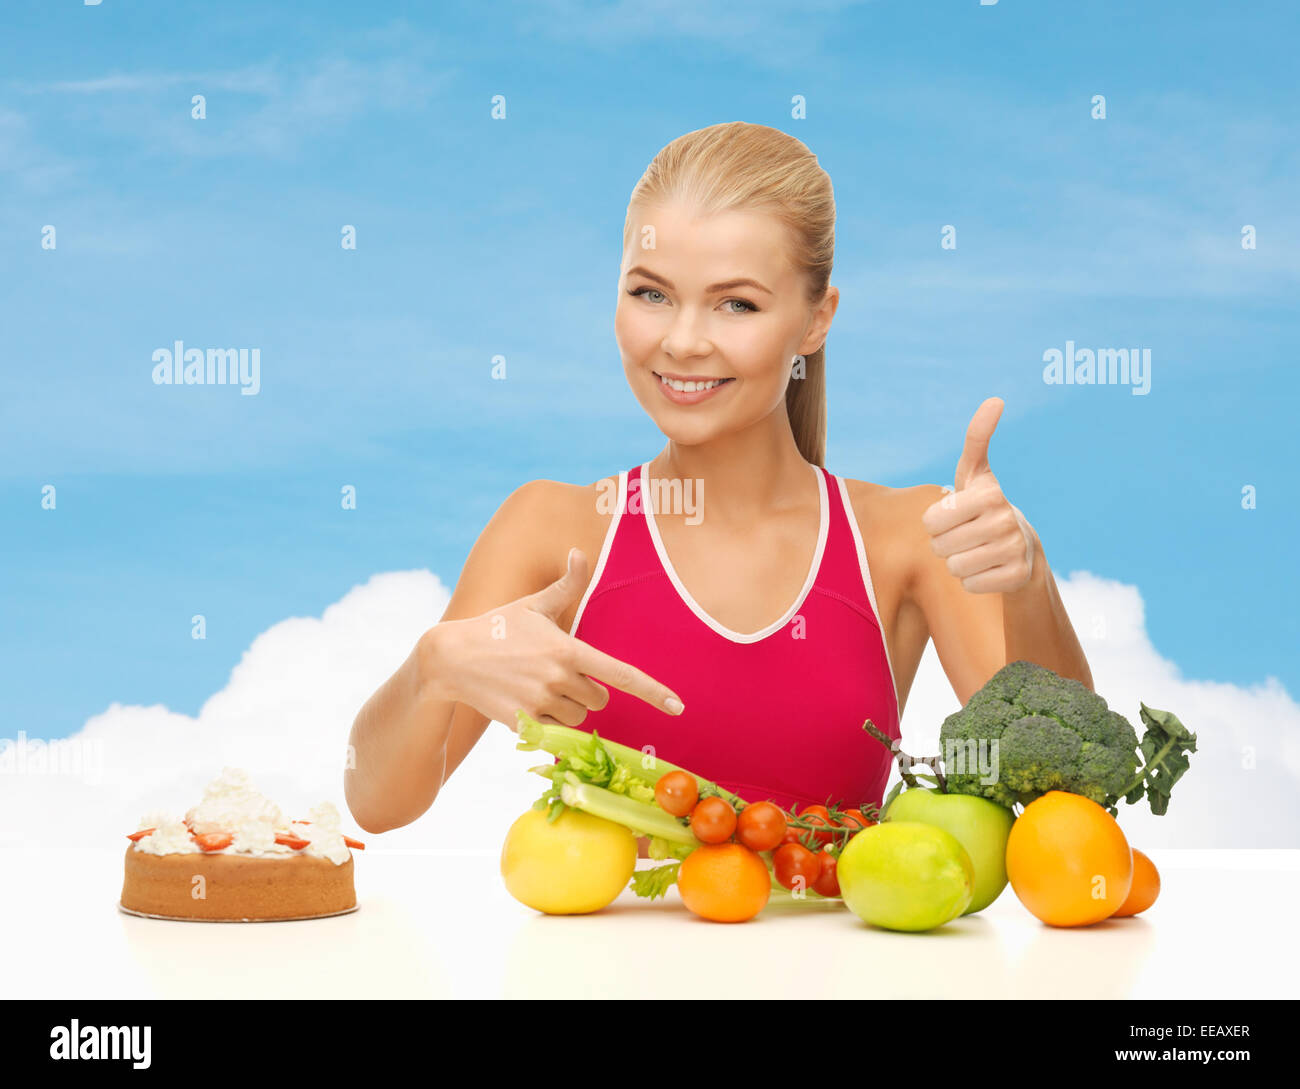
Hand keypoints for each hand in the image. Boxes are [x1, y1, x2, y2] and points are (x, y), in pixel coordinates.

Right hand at [419, 547, 685, 728]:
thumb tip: (580, 552)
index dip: (653, 692)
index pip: (621, 675)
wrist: (450, 658)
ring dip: (568, 708)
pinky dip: (548, 722)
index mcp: (568, 648)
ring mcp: (540, 702)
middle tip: (558, 674)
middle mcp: (558, 678)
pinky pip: (555, 732)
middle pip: (598, 699)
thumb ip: (566, 585)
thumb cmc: (497, 627)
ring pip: (578, 718)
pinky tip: (526, 700)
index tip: (678, 707)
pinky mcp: (523, 723)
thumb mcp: (533, 605)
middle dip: (587, 690)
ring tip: (538, 686)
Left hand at [921, 397, 1037, 593]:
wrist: (1020, 545)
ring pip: (954, 568)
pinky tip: (987, 568)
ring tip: (974, 550)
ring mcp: (1013, 549)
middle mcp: (1005, 520)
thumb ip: (977, 438)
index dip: (935, 522)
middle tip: (964, 535)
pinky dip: (972, 581)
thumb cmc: (983, 505)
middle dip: (944, 544)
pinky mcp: (1017, 576)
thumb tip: (995, 400)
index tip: (953, 515)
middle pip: (940, 547)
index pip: (931, 520)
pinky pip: (970, 585)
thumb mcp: (975, 472)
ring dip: (957, 563)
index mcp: (989, 494)